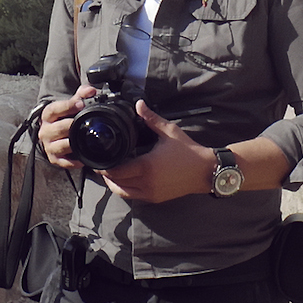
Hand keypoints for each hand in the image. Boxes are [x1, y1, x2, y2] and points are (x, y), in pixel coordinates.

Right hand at [38, 84, 96, 169]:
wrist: (57, 134)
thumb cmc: (65, 118)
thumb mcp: (71, 105)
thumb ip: (81, 95)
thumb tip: (90, 90)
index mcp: (48, 115)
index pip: (54, 109)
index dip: (68, 106)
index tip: (81, 104)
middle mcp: (45, 131)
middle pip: (58, 128)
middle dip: (72, 125)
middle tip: (84, 122)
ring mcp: (49, 145)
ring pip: (61, 145)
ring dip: (73, 143)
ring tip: (82, 139)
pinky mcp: (54, 158)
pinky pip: (64, 162)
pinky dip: (74, 162)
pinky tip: (82, 159)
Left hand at [98, 100, 217, 203]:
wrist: (206, 171)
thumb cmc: (189, 151)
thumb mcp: (169, 131)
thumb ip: (151, 119)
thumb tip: (138, 104)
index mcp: (146, 166)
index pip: (117, 171)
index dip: (104, 169)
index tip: (97, 162)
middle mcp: (146, 182)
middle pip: (117, 184)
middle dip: (106, 176)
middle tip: (100, 167)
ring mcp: (151, 193)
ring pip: (124, 193)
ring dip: (114, 185)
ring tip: (110, 174)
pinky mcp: (156, 198)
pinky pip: (135, 196)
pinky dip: (126, 190)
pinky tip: (125, 180)